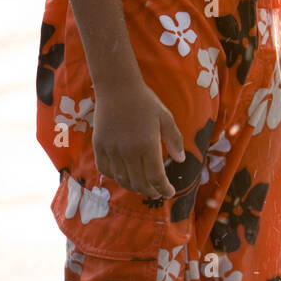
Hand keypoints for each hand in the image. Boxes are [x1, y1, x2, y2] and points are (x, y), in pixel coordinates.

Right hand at [92, 80, 185, 198]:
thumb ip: (174, 140)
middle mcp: (128, 151)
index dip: (164, 189)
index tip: (169, 192)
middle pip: (139, 183)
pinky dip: (116, 177)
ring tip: (143, 187)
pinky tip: (124, 176)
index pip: (156, 177)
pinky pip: (106, 170)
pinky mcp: (99, 146)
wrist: (117, 87)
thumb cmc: (145, 101)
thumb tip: (180, 160)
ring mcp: (112, 150)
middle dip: (151, 191)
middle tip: (158, 192)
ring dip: (134, 187)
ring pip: (122, 180)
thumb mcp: (165, 118)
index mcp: (147, 145)